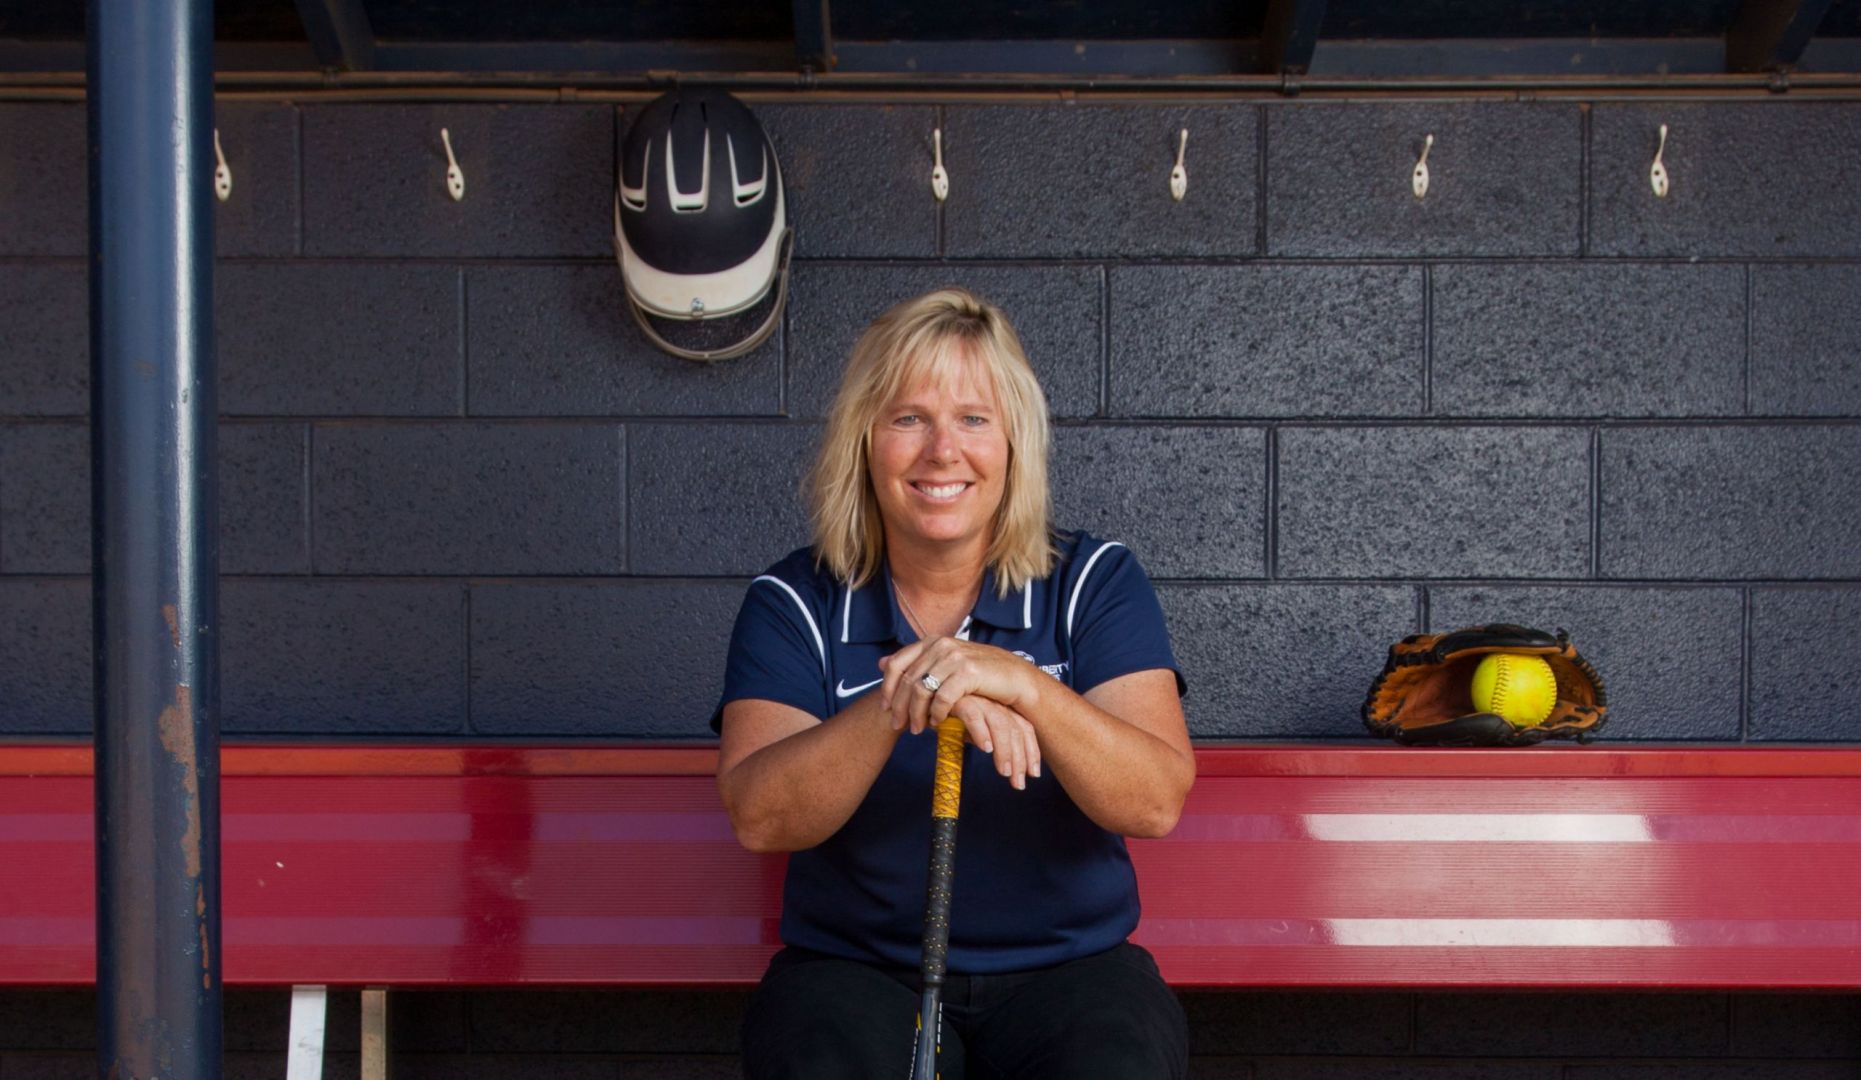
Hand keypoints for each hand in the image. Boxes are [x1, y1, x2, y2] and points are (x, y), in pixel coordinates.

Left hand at [879, 636, 1041, 737]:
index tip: (885, 708)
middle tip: (898, 726)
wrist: (1015, 678)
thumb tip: (880, 663)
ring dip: (916, 714)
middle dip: (899, 706)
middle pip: (907, 680)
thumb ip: (915, 663)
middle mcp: (941, 645)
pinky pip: (942, 698)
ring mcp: (954, 657)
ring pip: (921, 691)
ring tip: (916, 729)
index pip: (896, 663)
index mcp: (932, 641)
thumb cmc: (979, 674)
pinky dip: (936, 714)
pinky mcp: (968, 672)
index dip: (887, 687)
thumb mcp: (944, 664)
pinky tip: (937, 723)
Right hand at [943, 694, 1042, 790]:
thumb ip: (986, 741)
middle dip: (1020, 758)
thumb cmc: (946, 716)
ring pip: (1000, 723)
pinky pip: (974, 715)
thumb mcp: (970, 731)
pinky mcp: (959, 697)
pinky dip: (981, 732)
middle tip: (1018, 784)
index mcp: (1000, 707)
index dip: (1031, 752)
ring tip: (1004, 772)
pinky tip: (985, 750)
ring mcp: (978, 698)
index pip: (1024, 728)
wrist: (920, 700)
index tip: (1033, 774)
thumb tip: (1005, 764)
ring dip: (1005, 750)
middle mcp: (993, 701)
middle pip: (1016, 729)